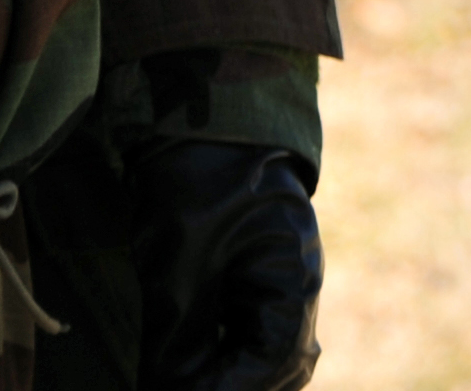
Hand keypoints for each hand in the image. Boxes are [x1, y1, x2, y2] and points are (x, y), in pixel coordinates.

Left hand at [134, 139, 320, 390]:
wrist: (199, 109)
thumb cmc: (195, 179)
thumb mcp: (179, 263)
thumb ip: (180, 337)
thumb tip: (171, 390)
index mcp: (294, 277)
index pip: (271, 360)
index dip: (226, 388)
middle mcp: (299, 281)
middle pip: (280, 364)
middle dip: (235, 384)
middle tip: (180, 388)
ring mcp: (284, 273)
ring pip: (268, 349)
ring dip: (232, 371)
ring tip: (184, 376)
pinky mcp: (260, 265)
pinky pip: (254, 325)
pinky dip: (228, 350)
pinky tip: (193, 356)